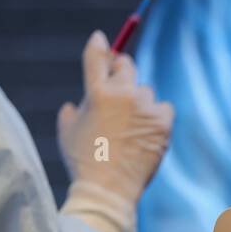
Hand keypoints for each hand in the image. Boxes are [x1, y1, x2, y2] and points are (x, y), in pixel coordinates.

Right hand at [57, 31, 173, 203]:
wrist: (108, 191)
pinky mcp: (163, 124)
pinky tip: (148, 130)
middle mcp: (122, 95)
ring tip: (130, 125)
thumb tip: (77, 103)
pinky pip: (164, 108)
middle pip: (127, 65)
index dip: (100, 45)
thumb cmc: (83, 163)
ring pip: (145, 91)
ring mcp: (145, 108)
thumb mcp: (67, 132)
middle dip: (121, 70)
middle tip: (119, 82)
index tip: (101, 40)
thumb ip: (72, 111)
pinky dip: (157, 116)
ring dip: (138, 101)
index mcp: (96, 92)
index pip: (97, 55)